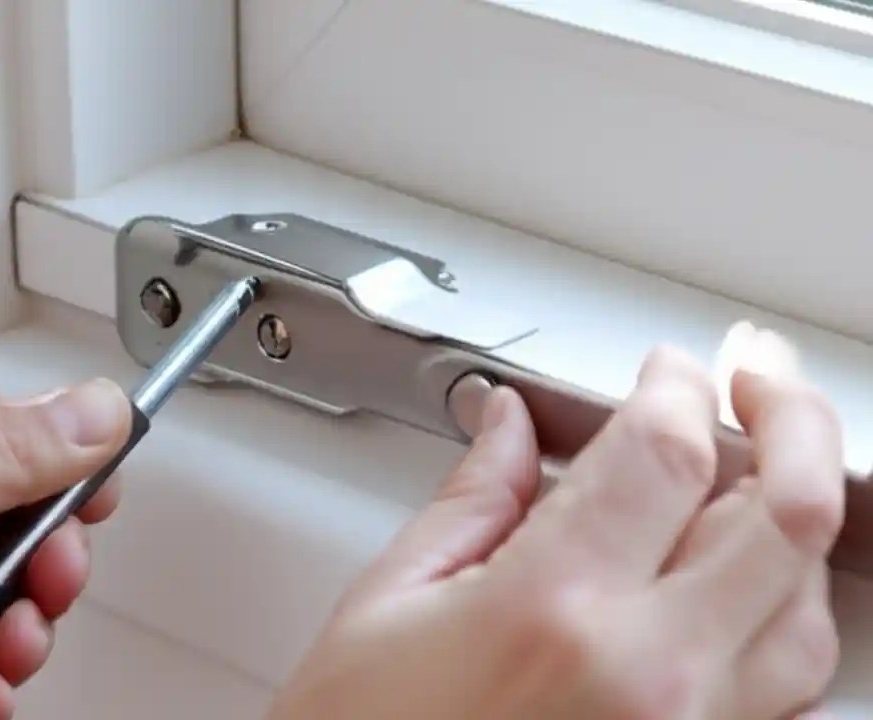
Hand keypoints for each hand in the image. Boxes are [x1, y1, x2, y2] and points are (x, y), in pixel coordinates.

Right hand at [270, 344, 843, 718]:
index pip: (664, 452)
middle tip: (760, 383)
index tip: (667, 369)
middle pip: (787, 513)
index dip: (677, 385)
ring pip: (806, 604)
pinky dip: (780, 620)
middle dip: (791, 419)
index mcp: (549, 612)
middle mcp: (644, 677)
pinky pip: (793, 692)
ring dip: (789, 525)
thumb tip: (508, 427)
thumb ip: (469, 502)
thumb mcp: (386, 606)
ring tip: (747, 484)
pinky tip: (737, 588)